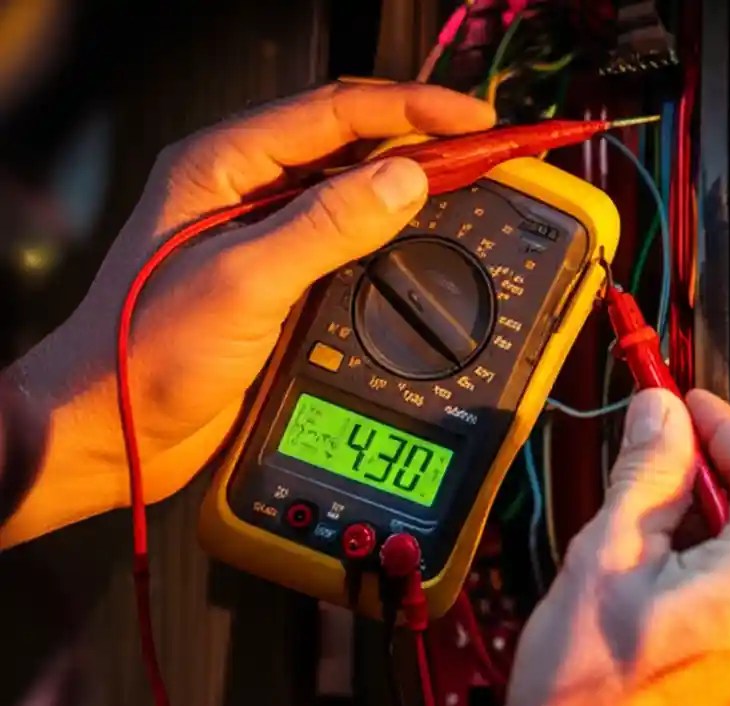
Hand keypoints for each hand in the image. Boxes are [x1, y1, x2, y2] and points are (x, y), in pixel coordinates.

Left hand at [0, 81, 494, 546]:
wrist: (108, 434)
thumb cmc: (143, 354)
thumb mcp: (244, 282)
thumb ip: (326, 226)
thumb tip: (405, 179)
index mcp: (222, 165)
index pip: (335, 111)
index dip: (414, 109)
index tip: (476, 120)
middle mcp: (242, 188)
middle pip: (349, 140)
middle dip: (420, 137)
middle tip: (484, 148)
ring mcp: (259, 232)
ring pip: (352, 187)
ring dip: (408, 183)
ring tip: (466, 186)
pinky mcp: (276, 278)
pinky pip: (346, 237)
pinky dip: (391, 232)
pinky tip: (422, 241)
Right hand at [506, 389, 729, 705]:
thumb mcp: (606, 564)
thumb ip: (648, 475)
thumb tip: (661, 417)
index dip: (720, 421)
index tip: (682, 400)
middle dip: (717, 469)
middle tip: (661, 445)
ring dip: (718, 515)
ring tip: (653, 515)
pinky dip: (727, 561)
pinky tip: (675, 564)